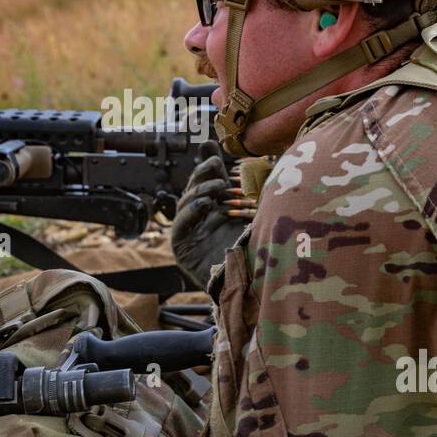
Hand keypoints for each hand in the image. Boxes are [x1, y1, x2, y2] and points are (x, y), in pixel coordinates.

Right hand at [171, 150, 253, 290]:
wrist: (254, 282)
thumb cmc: (256, 247)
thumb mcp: (254, 211)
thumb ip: (247, 187)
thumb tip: (252, 164)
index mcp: (215, 209)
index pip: (206, 182)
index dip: (207, 166)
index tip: (215, 154)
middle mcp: (200, 220)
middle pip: (193, 190)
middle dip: (202, 174)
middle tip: (215, 165)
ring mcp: (189, 234)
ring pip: (185, 204)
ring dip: (200, 191)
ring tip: (217, 186)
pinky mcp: (182, 249)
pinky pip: (180, 226)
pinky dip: (190, 213)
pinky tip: (204, 205)